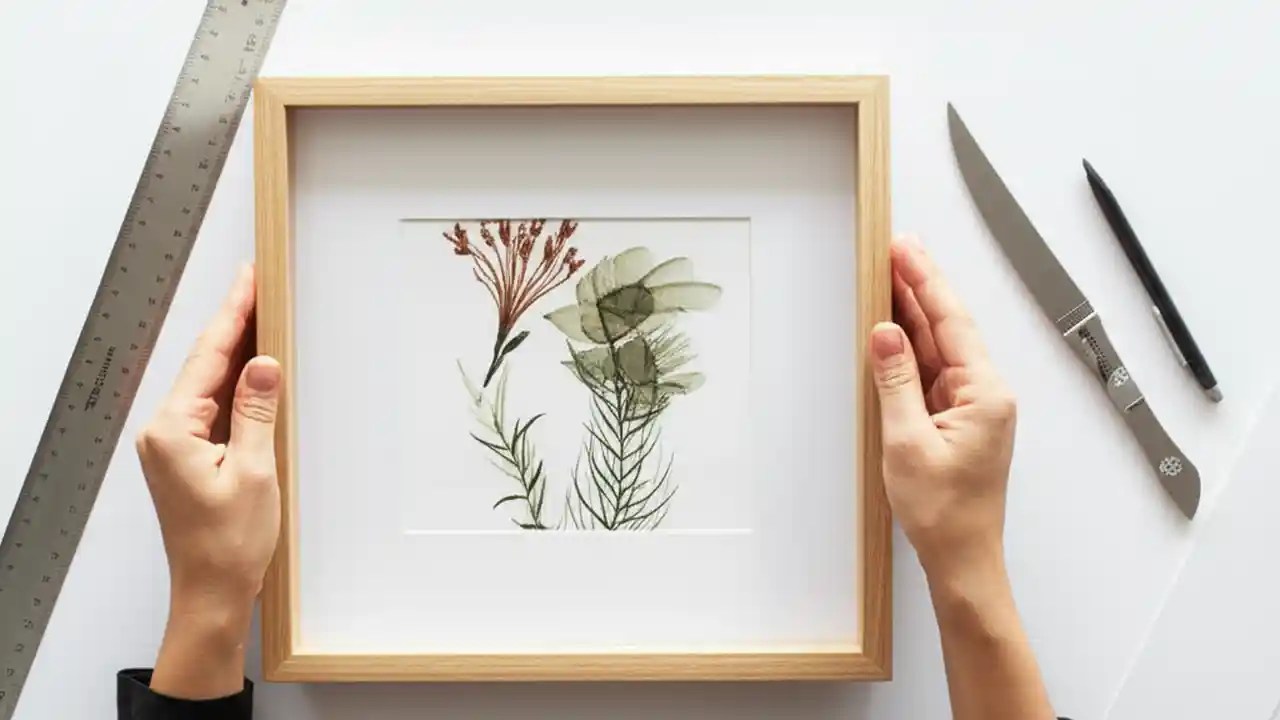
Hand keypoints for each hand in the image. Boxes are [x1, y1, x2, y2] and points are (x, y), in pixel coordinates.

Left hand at [134, 265, 281, 698]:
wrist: (212, 591)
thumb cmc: (229, 543)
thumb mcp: (256, 469)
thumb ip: (257, 410)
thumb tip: (262, 363)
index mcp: (172, 430)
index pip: (208, 357)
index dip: (233, 314)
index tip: (248, 279)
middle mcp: (163, 432)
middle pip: (203, 364)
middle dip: (233, 325)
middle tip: (258, 285)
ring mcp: (171, 444)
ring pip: (207, 384)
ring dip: (234, 353)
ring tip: (259, 315)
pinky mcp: (185, 456)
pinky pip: (211, 407)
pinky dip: (233, 386)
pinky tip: (251, 370)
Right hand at [870, 237, 1015, 579]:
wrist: (963, 557)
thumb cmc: (945, 512)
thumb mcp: (907, 442)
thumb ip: (895, 382)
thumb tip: (885, 335)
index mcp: (985, 394)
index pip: (951, 324)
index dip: (925, 283)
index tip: (905, 251)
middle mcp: (987, 393)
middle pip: (949, 328)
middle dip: (921, 287)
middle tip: (896, 250)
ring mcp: (974, 406)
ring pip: (941, 348)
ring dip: (916, 314)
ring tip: (891, 277)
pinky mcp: (960, 419)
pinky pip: (935, 372)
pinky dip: (914, 349)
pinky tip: (897, 329)